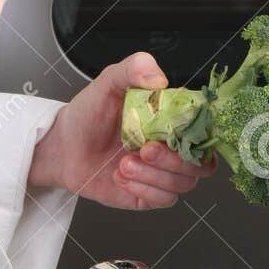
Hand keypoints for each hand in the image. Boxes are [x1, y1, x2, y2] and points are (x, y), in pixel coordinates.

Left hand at [29, 52, 213, 209]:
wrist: (62, 145)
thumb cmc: (88, 114)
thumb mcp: (108, 83)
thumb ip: (133, 68)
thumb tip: (159, 78)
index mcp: (172, 120)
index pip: (206, 130)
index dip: (199, 133)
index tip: (176, 130)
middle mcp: (172, 148)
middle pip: (202, 164)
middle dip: (175, 160)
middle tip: (145, 149)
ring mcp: (162, 173)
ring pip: (184, 184)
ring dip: (154, 176)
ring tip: (124, 164)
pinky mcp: (148, 195)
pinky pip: (164, 200)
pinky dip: (144, 190)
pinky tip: (121, 177)